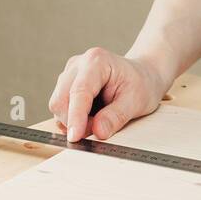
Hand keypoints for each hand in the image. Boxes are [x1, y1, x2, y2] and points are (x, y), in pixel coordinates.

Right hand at [48, 46, 165, 141]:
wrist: (142, 75)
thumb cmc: (141, 84)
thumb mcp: (136, 101)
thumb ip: (116, 117)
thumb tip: (98, 132)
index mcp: (97, 61)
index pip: (79, 91)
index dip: (75, 116)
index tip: (75, 137)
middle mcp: (78, 65)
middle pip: (61, 100)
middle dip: (74, 122)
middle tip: (99, 129)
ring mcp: (69, 74)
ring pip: (58, 106)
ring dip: (74, 121)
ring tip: (101, 118)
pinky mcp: (65, 86)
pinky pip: (61, 109)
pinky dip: (73, 119)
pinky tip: (93, 115)